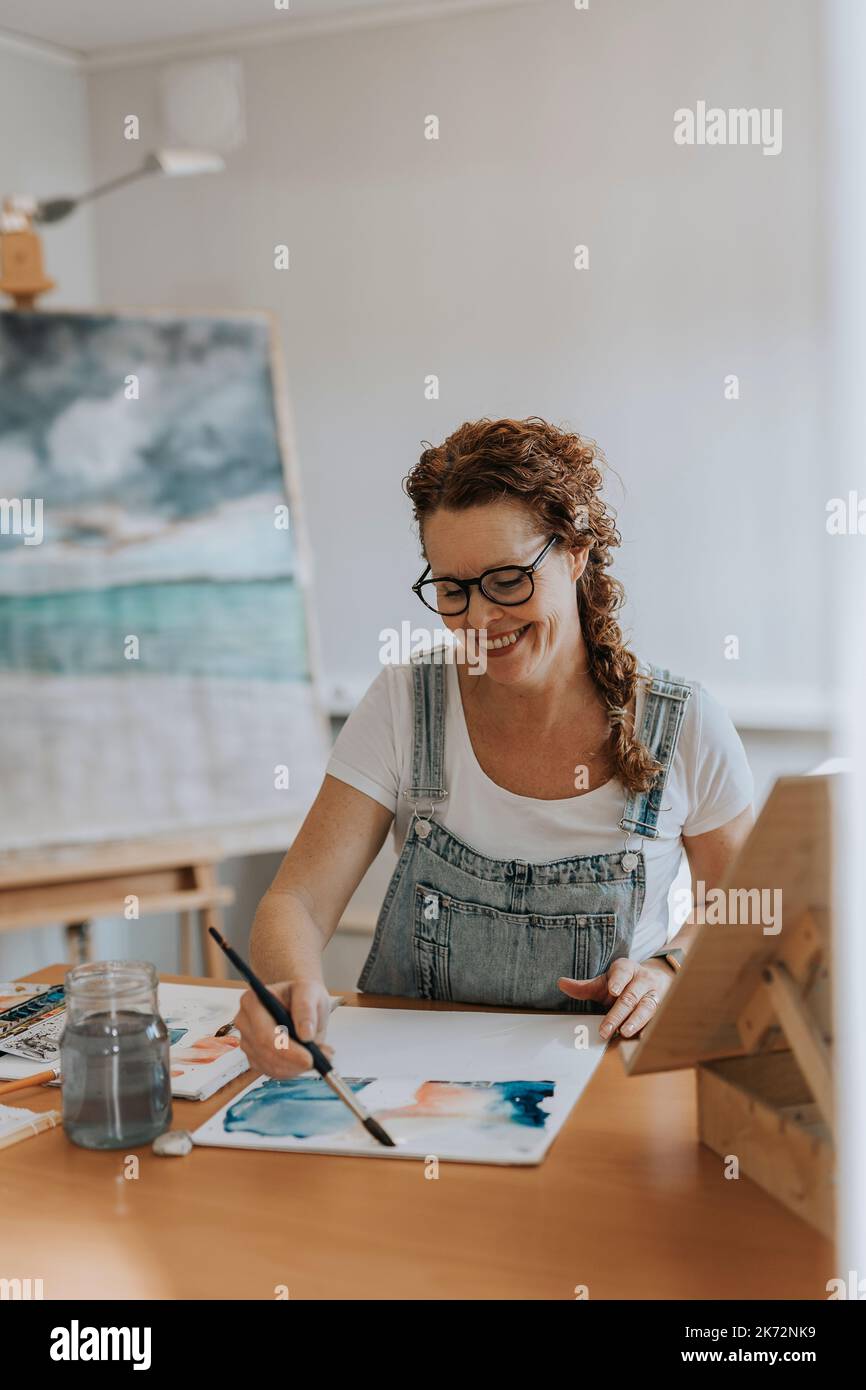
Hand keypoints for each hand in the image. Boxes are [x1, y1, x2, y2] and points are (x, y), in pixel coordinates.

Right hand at [233, 978, 333, 1078]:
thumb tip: (305, 1034)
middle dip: (294, 1061)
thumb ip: (306, 1008)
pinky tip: (307, 1058)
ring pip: (270, 1066)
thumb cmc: (301, 994)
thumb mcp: (309, 991)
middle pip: (265, 1052)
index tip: (309, 1057)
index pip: (264, 1033)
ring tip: (320, 1055)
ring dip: (297, 1066)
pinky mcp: (255, 1057)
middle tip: (319, 1061)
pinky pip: (273, 1072)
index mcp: (252, 1002)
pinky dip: (293, 1070)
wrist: (299, 1003)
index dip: (286, 1049)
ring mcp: (248, 1042)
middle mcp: (245, 1023)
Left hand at [558, 957, 672, 1039]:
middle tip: (605, 1029)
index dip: (618, 981)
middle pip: (630, 996)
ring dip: (636, 1021)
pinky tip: (643, 1038)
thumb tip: (561, 983)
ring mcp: (654, 995)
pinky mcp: (662, 1010)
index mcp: (627, 969)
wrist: (655, 980)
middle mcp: (643, 980)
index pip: (623, 973)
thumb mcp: (604, 982)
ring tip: (625, 1032)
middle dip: (618, 1014)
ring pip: (647, 1008)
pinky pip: (657, 1019)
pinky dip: (650, 1029)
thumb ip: (584, 987)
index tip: (612, 990)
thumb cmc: (623, 983)